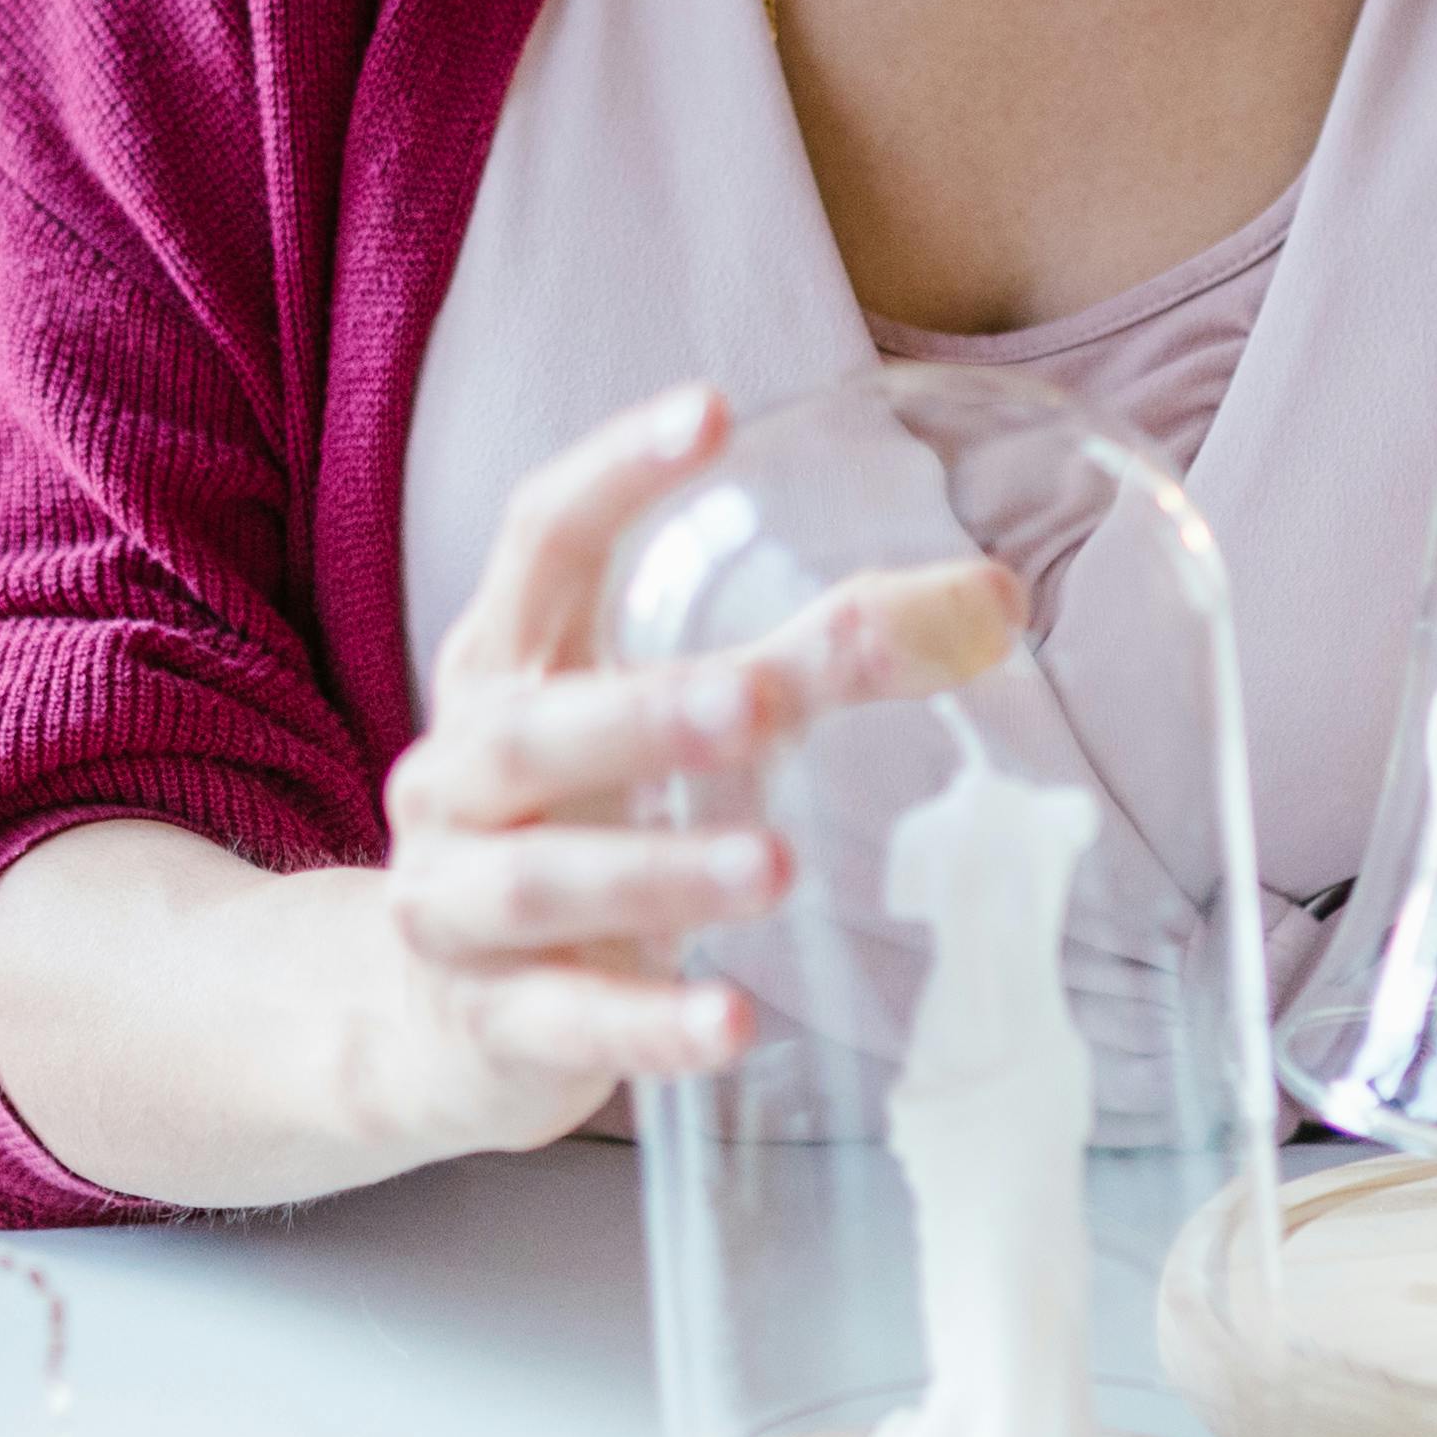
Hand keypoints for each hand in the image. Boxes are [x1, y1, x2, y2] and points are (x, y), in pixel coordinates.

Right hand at [377, 383, 1022, 1157]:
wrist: (437, 1022)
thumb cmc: (576, 828)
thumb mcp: (669, 730)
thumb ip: (815, 658)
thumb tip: (999, 598)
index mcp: (503, 666)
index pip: (537, 541)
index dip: (612, 472)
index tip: (712, 410)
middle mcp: (458, 775)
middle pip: (535, 730)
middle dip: (644, 712)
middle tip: (760, 699)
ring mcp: (457, 906)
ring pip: (542, 884)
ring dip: (659, 872)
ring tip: (776, 868)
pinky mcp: (488, 1025)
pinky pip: (567, 1025)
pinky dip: (647, 1027)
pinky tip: (730, 1025)